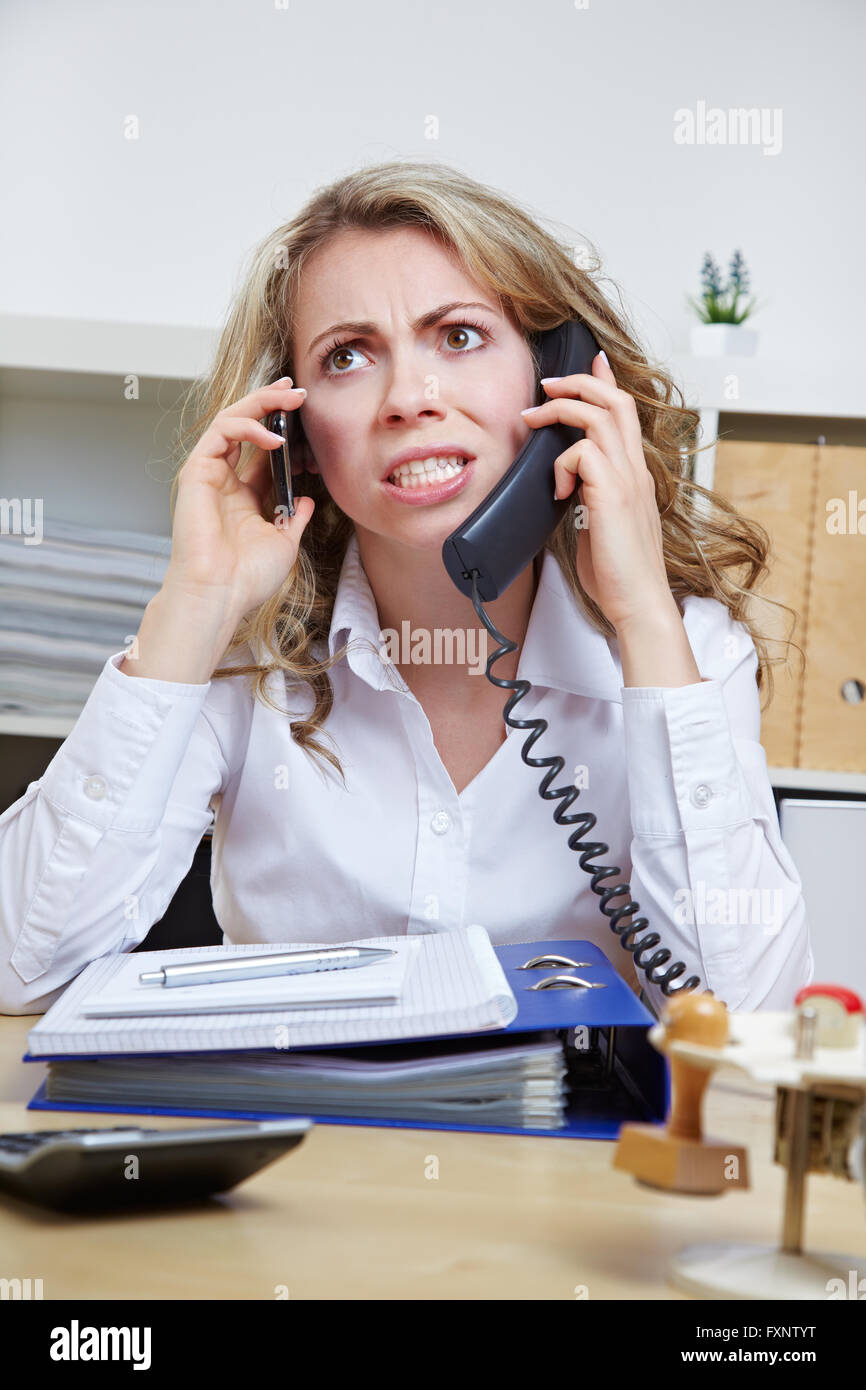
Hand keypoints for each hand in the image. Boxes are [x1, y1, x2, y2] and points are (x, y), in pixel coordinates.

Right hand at [166, 378, 314, 624]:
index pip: (261, 448)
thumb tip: (306, 501)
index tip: (302, 410)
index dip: (280, 425)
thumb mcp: (283, 543)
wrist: (220, 594)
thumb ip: (293, 518)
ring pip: (230, 420)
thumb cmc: (246, 578)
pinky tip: (274, 436)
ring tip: (289, 399)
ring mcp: (208, 474)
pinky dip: (248, 426)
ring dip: (260, 404)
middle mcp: (224, 481)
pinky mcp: (196, 471)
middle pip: (245, 426)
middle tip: (296, 390)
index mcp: (243, 496)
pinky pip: (221, 432)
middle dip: (270, 402)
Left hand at [520, 351, 675, 632]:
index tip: (591, 359)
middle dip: (580, 381)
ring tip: (532, 419)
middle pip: (616, 401)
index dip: (607, 381)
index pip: (625, 414)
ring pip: (599, 416)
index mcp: (635, 475)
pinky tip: (558, 492)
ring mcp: (628, 479)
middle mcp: (636, 470)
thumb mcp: (600, 525)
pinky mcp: (612, 494)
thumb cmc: (618, 573)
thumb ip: (590, 499)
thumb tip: (566, 488)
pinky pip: (581, 453)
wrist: (639, 602)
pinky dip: (561, 464)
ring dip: (561, 410)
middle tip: (547, 383)